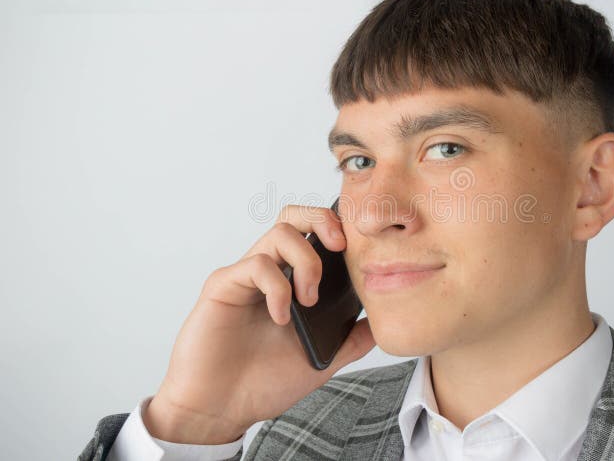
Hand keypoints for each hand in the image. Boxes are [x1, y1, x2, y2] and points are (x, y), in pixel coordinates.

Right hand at [142, 204, 374, 443]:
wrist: (219, 409)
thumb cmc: (261, 383)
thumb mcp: (321, 361)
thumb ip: (351, 340)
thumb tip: (381, 322)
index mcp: (290, 281)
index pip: (313, 233)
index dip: (337, 228)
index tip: (357, 249)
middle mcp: (268, 271)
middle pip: (294, 217)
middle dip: (323, 220)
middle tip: (339, 248)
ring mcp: (245, 276)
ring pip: (280, 232)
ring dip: (306, 261)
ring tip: (309, 301)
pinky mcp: (223, 285)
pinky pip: (257, 265)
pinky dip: (278, 288)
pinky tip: (281, 318)